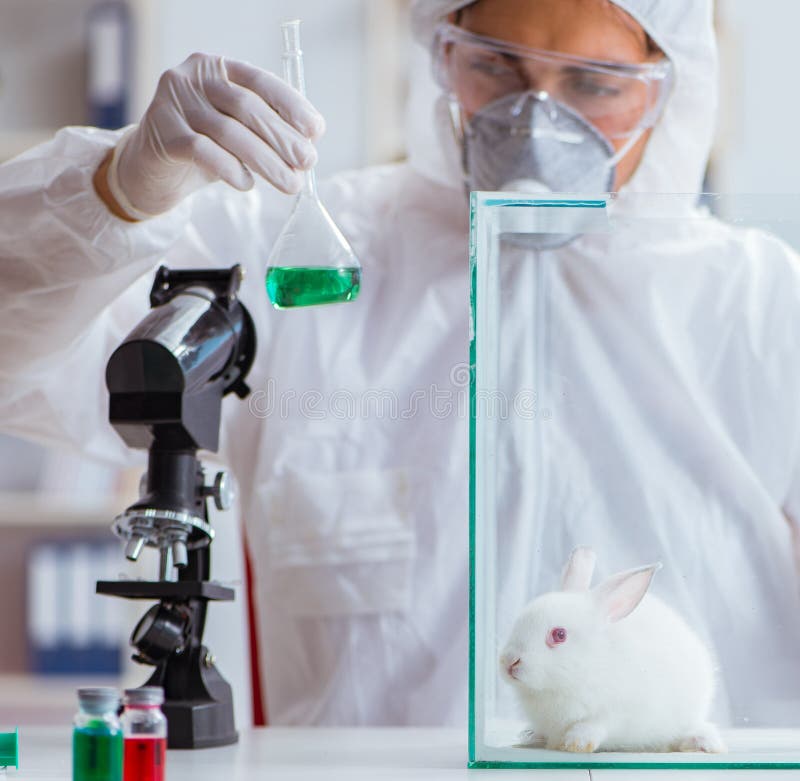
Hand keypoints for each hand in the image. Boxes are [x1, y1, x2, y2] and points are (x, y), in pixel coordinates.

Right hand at [101, 52, 324, 219]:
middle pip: (247, 107)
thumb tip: (307, 148)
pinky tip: (246, 184)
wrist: (150, 170)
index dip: (291, 105)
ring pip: (229, 132)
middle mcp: (193, 78)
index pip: (260, 81)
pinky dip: (231, 169)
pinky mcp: (163, 133)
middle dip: (283, 138)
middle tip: (307, 162)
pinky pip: (204, 151)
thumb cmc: (201, 148)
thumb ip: (264, 132)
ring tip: (289, 183)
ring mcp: (174, 103)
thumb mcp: (236, 133)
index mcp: (217, 68)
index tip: (315, 130)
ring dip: (266, 161)